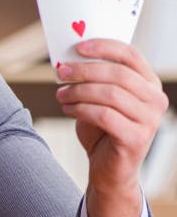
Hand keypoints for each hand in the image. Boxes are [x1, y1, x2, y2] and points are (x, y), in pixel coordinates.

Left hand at [55, 39, 168, 216]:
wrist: (108, 169)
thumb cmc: (103, 130)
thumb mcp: (100, 99)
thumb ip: (95, 79)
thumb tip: (70, 60)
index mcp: (149, 84)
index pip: (131, 55)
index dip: (104, 47)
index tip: (78, 47)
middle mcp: (155, 100)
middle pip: (118, 74)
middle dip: (85, 71)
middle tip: (61, 73)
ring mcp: (149, 120)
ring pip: (110, 94)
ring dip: (79, 91)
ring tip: (61, 95)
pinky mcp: (136, 139)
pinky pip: (104, 115)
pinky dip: (80, 109)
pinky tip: (68, 109)